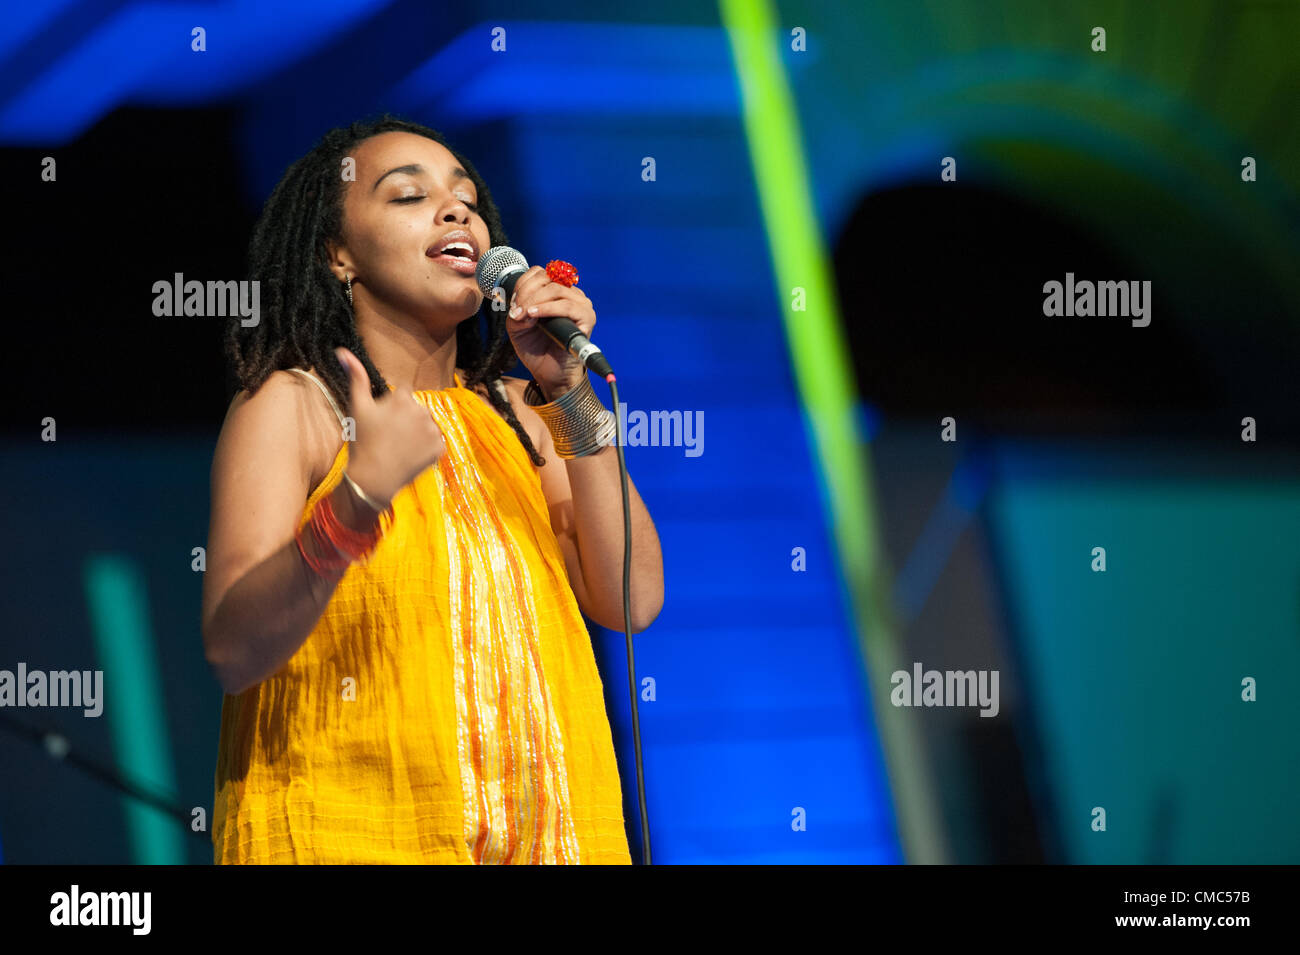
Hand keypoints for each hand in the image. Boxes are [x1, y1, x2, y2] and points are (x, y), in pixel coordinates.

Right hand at [334, 347, 444, 504]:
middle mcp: (422, 411)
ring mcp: (433, 431)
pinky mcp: (440, 448)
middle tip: (389, 435)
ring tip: (399, 445)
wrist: (373, 479)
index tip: (383, 420)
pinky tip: (410, 454)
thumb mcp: (358, 407)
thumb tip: (343, 351)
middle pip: (416, 408)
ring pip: (426, 424)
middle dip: (406, 418)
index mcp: (403, 398)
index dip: (393, 406)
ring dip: (417, 431)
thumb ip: (356, 377)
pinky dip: (426, 447)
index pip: (404, 393)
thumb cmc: (362, 441)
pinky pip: (435, 441)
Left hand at [501, 266, 595, 398]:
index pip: (539, 273)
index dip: (523, 284)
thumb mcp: (517, 324)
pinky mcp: (587, 318)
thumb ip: (517, 309)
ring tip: (524, 315)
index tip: (513, 303)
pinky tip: (534, 316)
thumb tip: (525, 304)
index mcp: (556, 291)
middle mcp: (570, 294)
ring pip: (555, 289)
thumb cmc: (536, 347)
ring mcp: (581, 305)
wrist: (549, 372)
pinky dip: (547, 309)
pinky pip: (567, 306)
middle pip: (547, 278)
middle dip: (526, 294)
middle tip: (516, 311)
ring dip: (535, 301)